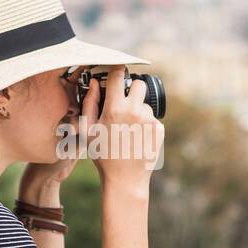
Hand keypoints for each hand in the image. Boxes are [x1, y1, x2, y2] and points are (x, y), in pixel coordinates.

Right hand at [88, 65, 164, 194]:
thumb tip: (96, 84)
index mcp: (115, 108)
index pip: (118, 74)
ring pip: (145, 104)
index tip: (116, 70)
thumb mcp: (88, 130)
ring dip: (138, 110)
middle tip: (124, 101)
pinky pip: (152, 119)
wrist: (125, 179)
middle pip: (139, 85)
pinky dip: (146, 124)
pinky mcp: (159, 129)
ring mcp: (149, 120)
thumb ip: (90, 103)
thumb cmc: (103, 155)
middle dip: (132, 89)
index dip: (116, 69)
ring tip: (128, 129)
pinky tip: (137, 138)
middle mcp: (135, 111)